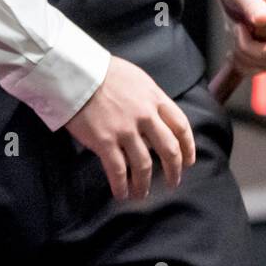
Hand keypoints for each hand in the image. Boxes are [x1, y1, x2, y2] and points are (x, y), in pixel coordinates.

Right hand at [63, 56, 195, 202]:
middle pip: (169, 149)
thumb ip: (149, 98)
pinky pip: (118, 170)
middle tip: (173, 182)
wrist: (77, 72)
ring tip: (141, 193)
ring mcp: (125, 130)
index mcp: (155, 98)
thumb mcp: (137, 78)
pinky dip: (122, 186)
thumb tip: (155, 116)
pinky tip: (121, 193)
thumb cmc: (104, 72)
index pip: (181, 126)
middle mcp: (145, 116)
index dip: (188, 146)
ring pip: (144, 165)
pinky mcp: (105, 141)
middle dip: (174, 170)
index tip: (189, 160)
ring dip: (145, 183)